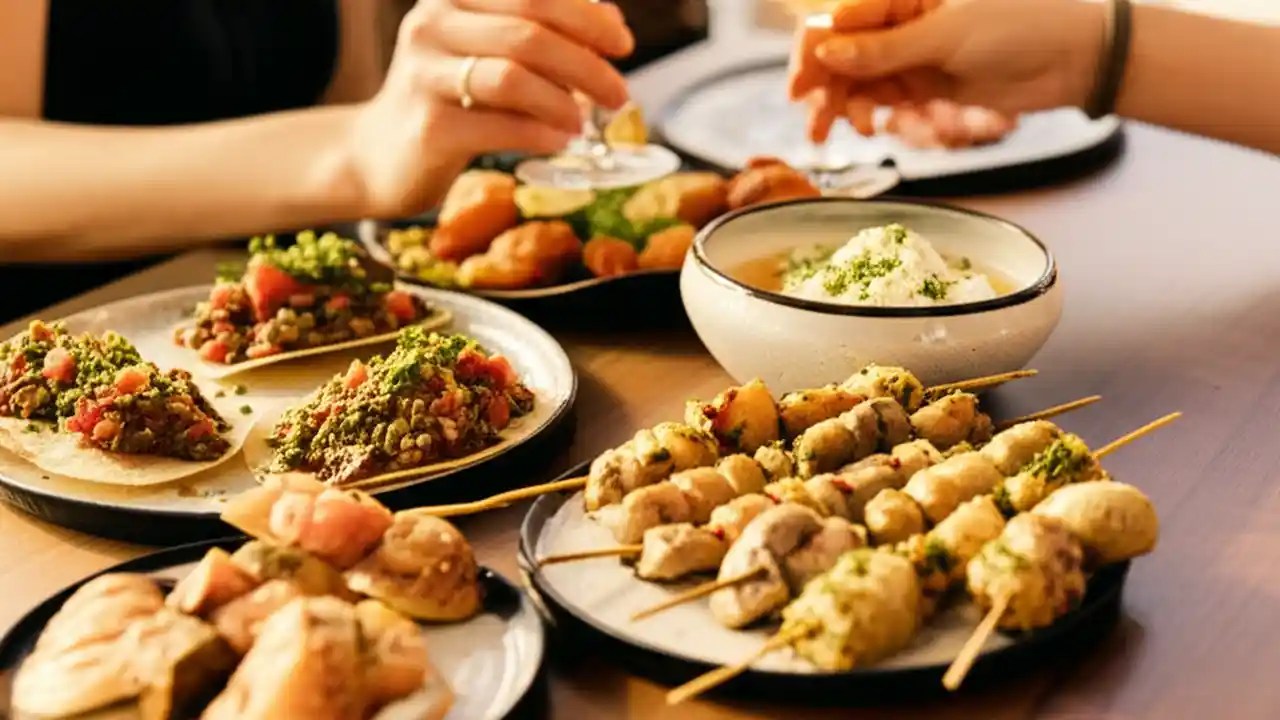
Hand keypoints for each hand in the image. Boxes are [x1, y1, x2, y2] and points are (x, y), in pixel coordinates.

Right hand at [348, 0, 634, 216]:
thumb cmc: (451, 97)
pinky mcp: (429, 126)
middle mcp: (432, 24)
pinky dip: (540, 133)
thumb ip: (541, 30)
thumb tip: (609, 20)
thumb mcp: (491, 50)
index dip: (587, 15)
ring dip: (564, 101)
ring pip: (512, 76)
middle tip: (619, 94)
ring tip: (585, 122)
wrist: (384, 154)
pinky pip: (498, 125)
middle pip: (528, 32)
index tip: (622, 43)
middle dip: (586, 63)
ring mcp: (425, 75)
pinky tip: (560, 140)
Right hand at [789, 0, 1104, 142]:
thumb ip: (885, 48)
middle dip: (823, 84)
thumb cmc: (1022, 23)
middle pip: (842, 50)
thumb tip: (829, 52)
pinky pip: (882, 95)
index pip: (840, 18)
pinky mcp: (925, 80)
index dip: (813, 52)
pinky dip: (869, 111)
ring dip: (843, 105)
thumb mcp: (947, 35)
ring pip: (858, 77)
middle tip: (813, 121)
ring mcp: (912, 50)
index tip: (798, 87)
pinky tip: (867, 126)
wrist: (1076, 56)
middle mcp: (902, 17)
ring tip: (838, 133)